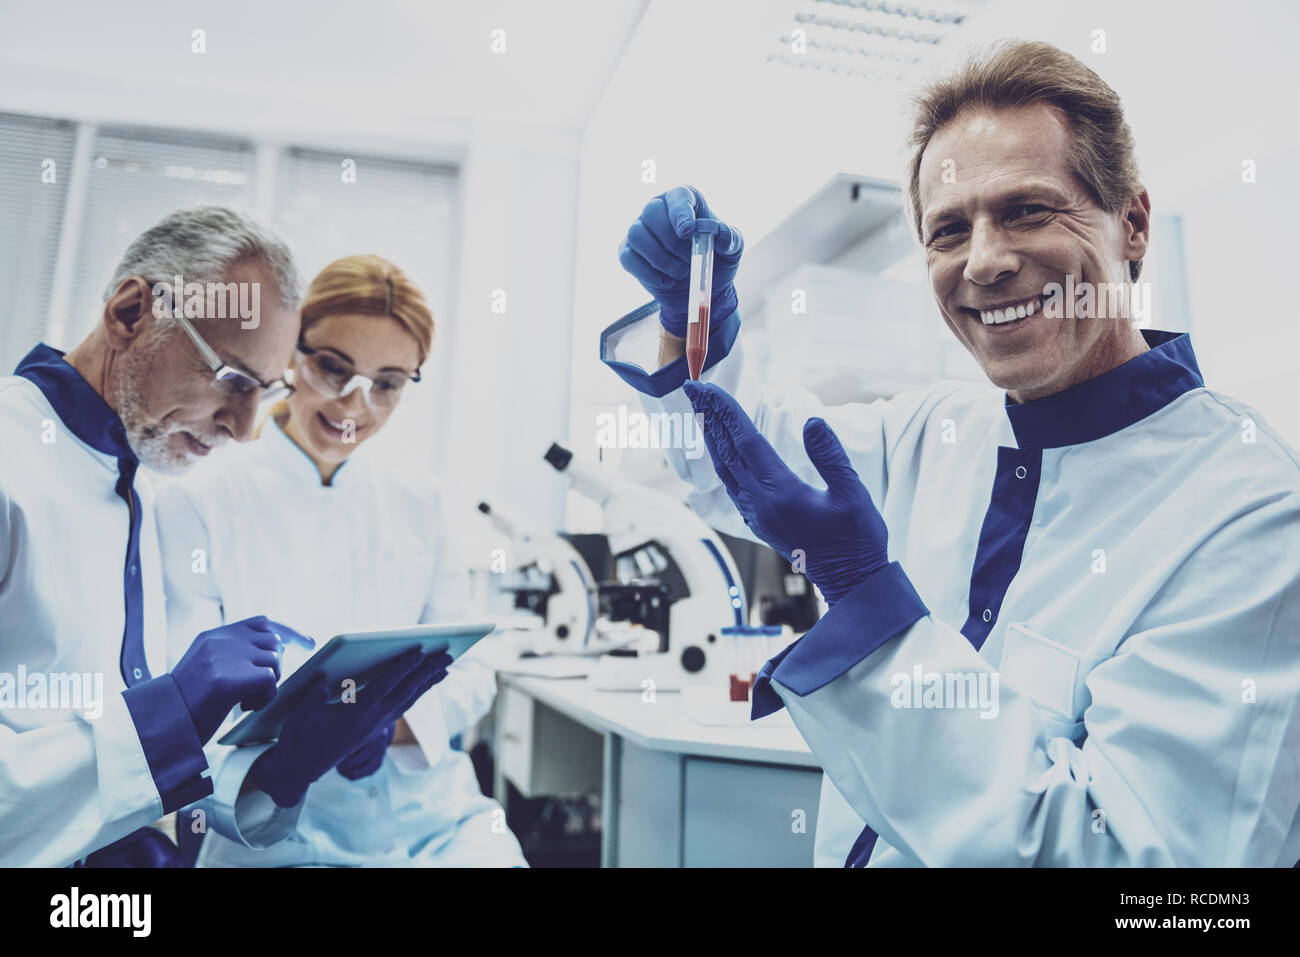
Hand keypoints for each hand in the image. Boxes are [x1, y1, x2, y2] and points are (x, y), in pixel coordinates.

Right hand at [171, 615, 315, 743]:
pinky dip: (265, 697)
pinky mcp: (227, 679)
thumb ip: (232, 653)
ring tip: (246, 700)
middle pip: (273, 642)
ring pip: (274, 661)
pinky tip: (245, 707)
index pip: (262, 623)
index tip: (308, 643)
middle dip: (277, 667)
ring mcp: (222, 657)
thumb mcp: (205, 667)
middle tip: (259, 689)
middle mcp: (218, 640)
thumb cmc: (187, 704)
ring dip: (268, 684)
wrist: (162, 725)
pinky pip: (269, 680)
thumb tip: (276, 648)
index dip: (288, 632)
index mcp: (212, 636)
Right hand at [249, 648, 451, 807]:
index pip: (385, 685)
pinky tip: (424, 685)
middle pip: (406, 691)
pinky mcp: (374, 730)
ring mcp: (376, 726)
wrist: (300, 770)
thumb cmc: (297, 739)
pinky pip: (401, 707)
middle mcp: (372, 720)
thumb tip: (323, 679)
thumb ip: (312, 697)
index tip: (420, 651)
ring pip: (408, 700)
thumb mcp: (299, 716)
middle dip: (427, 672)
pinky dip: (416, 694)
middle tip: (448, 654)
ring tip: (446, 667)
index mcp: (356, 713)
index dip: (403, 667)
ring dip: (428, 683)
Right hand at [618, 185, 743, 337]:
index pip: (678, 196)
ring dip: (660, 259)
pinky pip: (628, 258)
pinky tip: (666, 280)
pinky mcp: (628, 252)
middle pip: (651, 212)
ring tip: (680, 272)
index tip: (687, 231)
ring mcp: (640, 230)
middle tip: (689, 260)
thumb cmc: (716, 259)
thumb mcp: (733, 250)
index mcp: (684, 200)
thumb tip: (720, 233)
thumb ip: (731, 239)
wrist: (701, 287)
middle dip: (671, 240)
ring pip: (637, 234)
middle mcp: (658, 209)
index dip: (681, 212)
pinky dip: (648, 273)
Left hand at [684, 380, 889, 605]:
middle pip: (727, 452)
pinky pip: (732, 485)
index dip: (725, 411)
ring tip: (702, 412)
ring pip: (725, 469)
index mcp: (781, 493)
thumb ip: (829, 456)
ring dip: (712, 438)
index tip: (707, 388)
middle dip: (709, 417)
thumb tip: (811, 421)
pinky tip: (722, 451)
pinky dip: (723, 461)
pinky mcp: (760, 523)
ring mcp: (757, 515)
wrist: (852, 582)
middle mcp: (761, 504)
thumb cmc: (857, 539)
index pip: (746, 441)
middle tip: (694, 389)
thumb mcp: (852, 493)